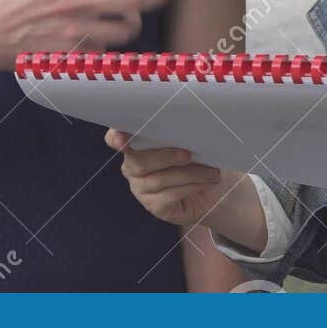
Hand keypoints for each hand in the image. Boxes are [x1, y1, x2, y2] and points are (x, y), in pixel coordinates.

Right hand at [105, 129, 263, 250]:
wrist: (211, 189)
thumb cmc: (198, 159)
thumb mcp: (189, 142)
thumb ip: (179, 133)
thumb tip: (188, 121)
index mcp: (136, 145)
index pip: (114, 139)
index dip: (115, 138)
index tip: (122, 137)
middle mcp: (132, 168)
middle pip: (138, 162)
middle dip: (165, 156)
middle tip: (188, 155)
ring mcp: (141, 189)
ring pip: (158, 180)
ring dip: (189, 174)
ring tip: (212, 172)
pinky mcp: (154, 206)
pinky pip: (169, 196)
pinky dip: (192, 187)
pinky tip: (207, 181)